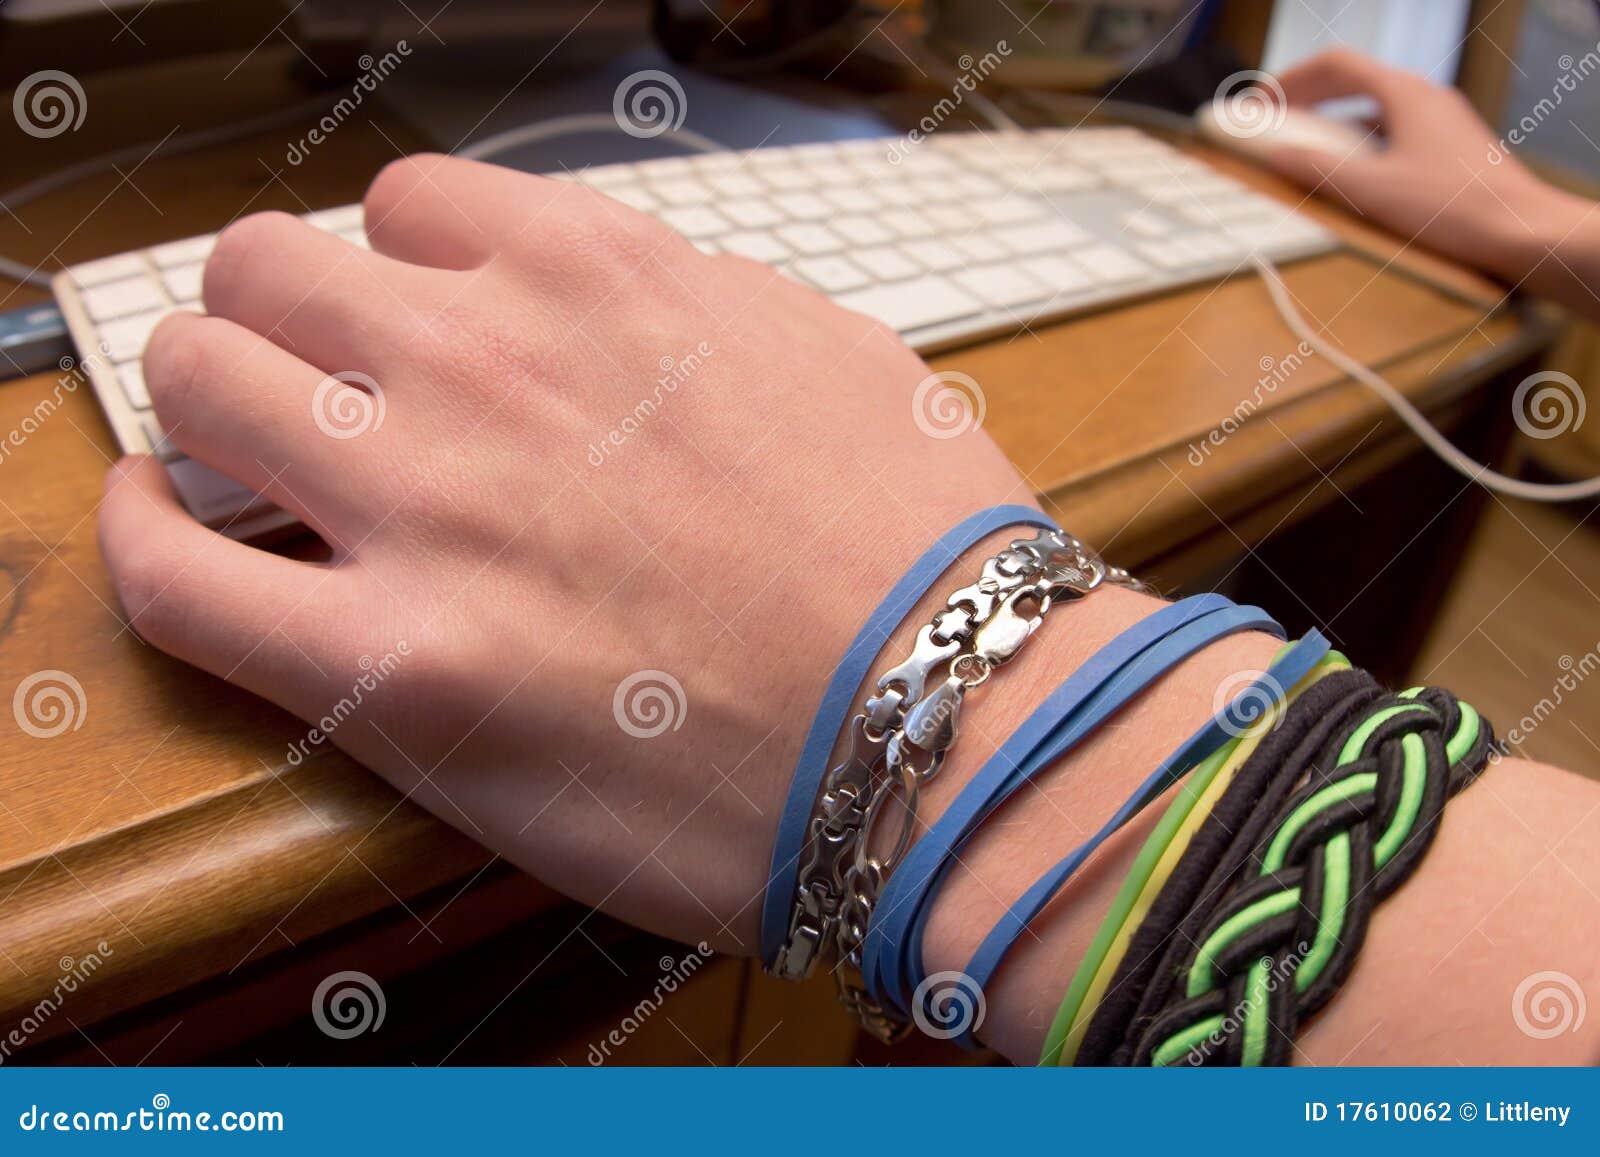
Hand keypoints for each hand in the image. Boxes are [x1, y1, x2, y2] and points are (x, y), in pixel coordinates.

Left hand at [95, 154, 1036, 953]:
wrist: (952, 731)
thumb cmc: (923, 560)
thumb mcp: (828, 354)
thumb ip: (690, 303)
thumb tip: (610, 306)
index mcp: (604, 278)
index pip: (413, 203)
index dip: (398, 266)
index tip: (408, 323)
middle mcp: (492, 363)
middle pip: (273, 265)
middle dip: (282, 313)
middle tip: (312, 383)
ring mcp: (427, 510)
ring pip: (200, 378)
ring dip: (211, 403)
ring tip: (244, 461)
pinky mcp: (391, 670)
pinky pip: (172, 576)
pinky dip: (142, 540)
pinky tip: (167, 534)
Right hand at [1264, 48, 1594, 289]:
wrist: (1521, 230)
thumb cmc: (1453, 208)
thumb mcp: (1372, 190)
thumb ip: (1319, 169)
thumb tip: (1277, 154)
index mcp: (1405, 94)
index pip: (1337, 65)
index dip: (1291, 78)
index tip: (1260, 101)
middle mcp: (1425, 97)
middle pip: (1355, 80)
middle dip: (1307, 97)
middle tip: (1273, 118)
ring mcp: (1440, 120)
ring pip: (1374, 106)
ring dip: (1332, 120)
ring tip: (1302, 144)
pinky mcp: (1448, 146)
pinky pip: (1392, 129)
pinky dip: (1359, 140)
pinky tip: (1348, 170)